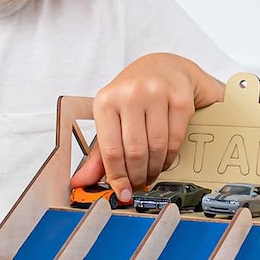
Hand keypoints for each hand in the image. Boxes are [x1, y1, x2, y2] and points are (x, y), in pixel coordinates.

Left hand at [70, 54, 225, 204]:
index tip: (122, 192)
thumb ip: (98, 154)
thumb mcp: (111, 119)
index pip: (110, 150)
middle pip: (134, 152)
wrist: (164, 67)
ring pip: (155, 148)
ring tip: (151, 173)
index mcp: (105, 101)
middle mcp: (129, 94)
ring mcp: (156, 94)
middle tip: (139, 184)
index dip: (117, 177)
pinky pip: (174, 140)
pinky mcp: (179, 99)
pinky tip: (163, 159)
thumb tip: (80, 182)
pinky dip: (169, 157)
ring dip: (154, 168)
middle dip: (137, 175)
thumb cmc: (134, 95)